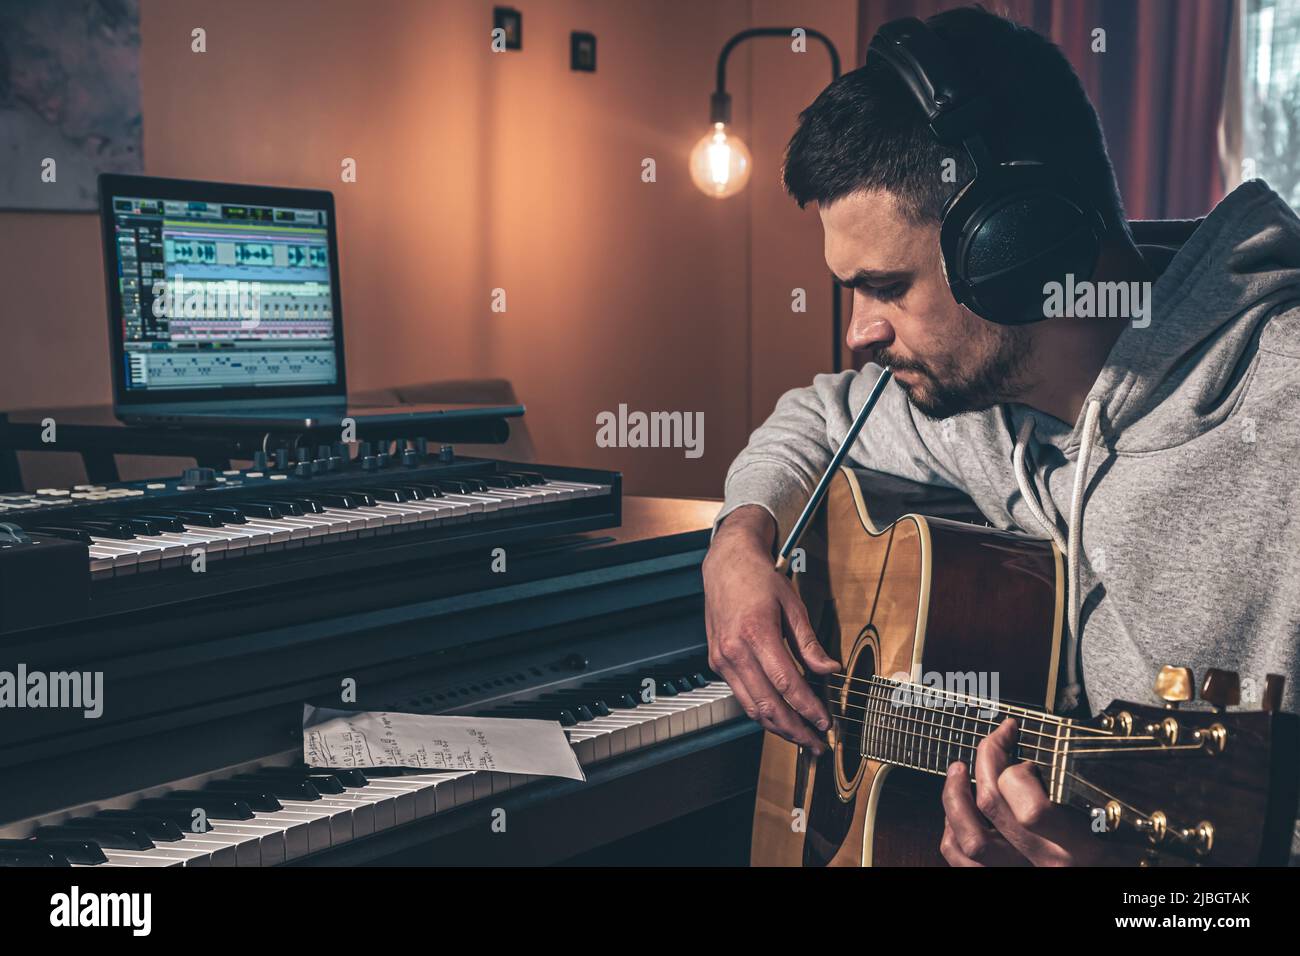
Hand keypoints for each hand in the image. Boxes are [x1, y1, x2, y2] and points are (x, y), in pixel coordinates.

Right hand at [703, 506, 839, 754]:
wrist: (726, 565)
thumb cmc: (759, 580)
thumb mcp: (792, 605)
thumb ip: (810, 643)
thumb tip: (830, 670)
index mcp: (756, 633)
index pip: (787, 684)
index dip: (808, 708)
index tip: (826, 722)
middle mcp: (734, 651)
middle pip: (767, 704)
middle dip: (795, 729)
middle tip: (817, 743)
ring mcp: (722, 659)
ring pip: (751, 708)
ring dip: (778, 727)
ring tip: (802, 737)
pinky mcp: (717, 662)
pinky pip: (742, 696)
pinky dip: (762, 712)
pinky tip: (781, 717)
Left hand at [940, 718, 1129, 865]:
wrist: (1131, 906)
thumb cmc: (1139, 859)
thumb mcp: (1129, 828)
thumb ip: (1093, 795)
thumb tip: (1061, 755)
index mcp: (1081, 848)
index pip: (1030, 807)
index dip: (1018, 768)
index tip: (1029, 750)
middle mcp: (1047, 864)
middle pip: (990, 806)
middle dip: (985, 759)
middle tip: (994, 740)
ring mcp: (1023, 875)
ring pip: (966, 839)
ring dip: (954, 797)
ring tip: (958, 771)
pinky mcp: (1007, 880)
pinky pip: (963, 861)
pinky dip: (952, 832)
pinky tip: (959, 812)